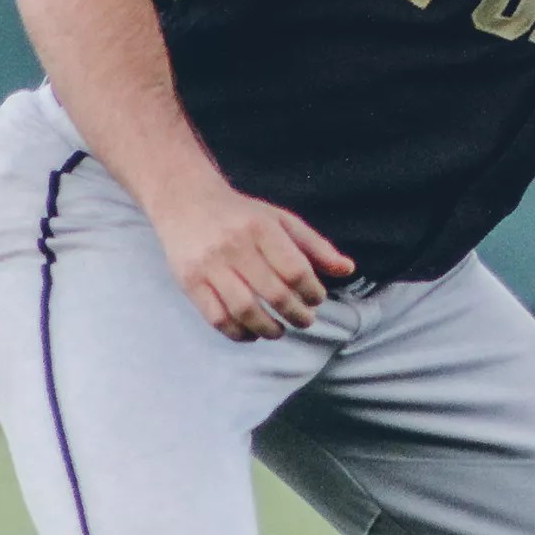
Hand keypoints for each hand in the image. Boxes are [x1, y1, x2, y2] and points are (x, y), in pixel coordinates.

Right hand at [148, 177, 354, 341]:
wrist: (186, 201)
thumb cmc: (242, 215)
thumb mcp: (280, 220)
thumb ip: (314, 246)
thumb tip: (348, 269)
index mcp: (260, 228)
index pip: (295, 270)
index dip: (312, 291)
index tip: (317, 298)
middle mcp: (234, 246)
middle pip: (273, 293)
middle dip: (296, 314)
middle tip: (305, 320)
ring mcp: (209, 266)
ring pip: (245, 310)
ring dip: (269, 328)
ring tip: (280, 330)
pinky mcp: (189, 282)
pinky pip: (217, 318)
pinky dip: (238, 333)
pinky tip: (252, 333)